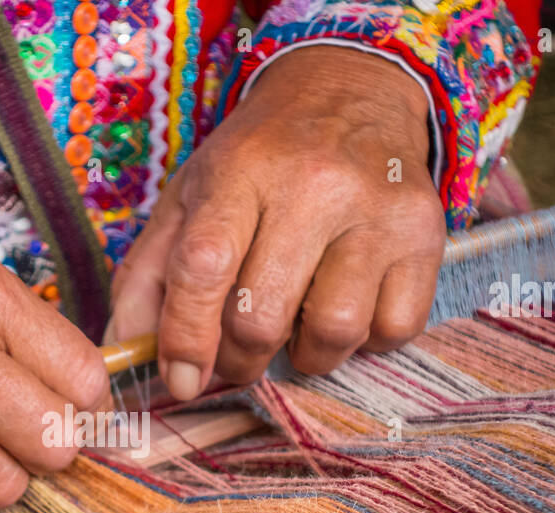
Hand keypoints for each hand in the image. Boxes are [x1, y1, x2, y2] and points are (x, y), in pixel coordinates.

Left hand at [107, 46, 445, 399]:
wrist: (349, 92)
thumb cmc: (256, 161)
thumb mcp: (188, 198)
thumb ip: (148, 276)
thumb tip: (127, 352)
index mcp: (240, 170)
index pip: (205, 267)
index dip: (187, 337)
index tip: (182, 379)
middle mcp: (314, 184)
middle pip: (265, 316)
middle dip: (241, 360)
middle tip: (239, 356)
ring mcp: (377, 210)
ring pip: (335, 332)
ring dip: (306, 355)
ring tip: (296, 328)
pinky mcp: (426, 235)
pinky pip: (394, 329)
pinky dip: (366, 342)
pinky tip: (346, 309)